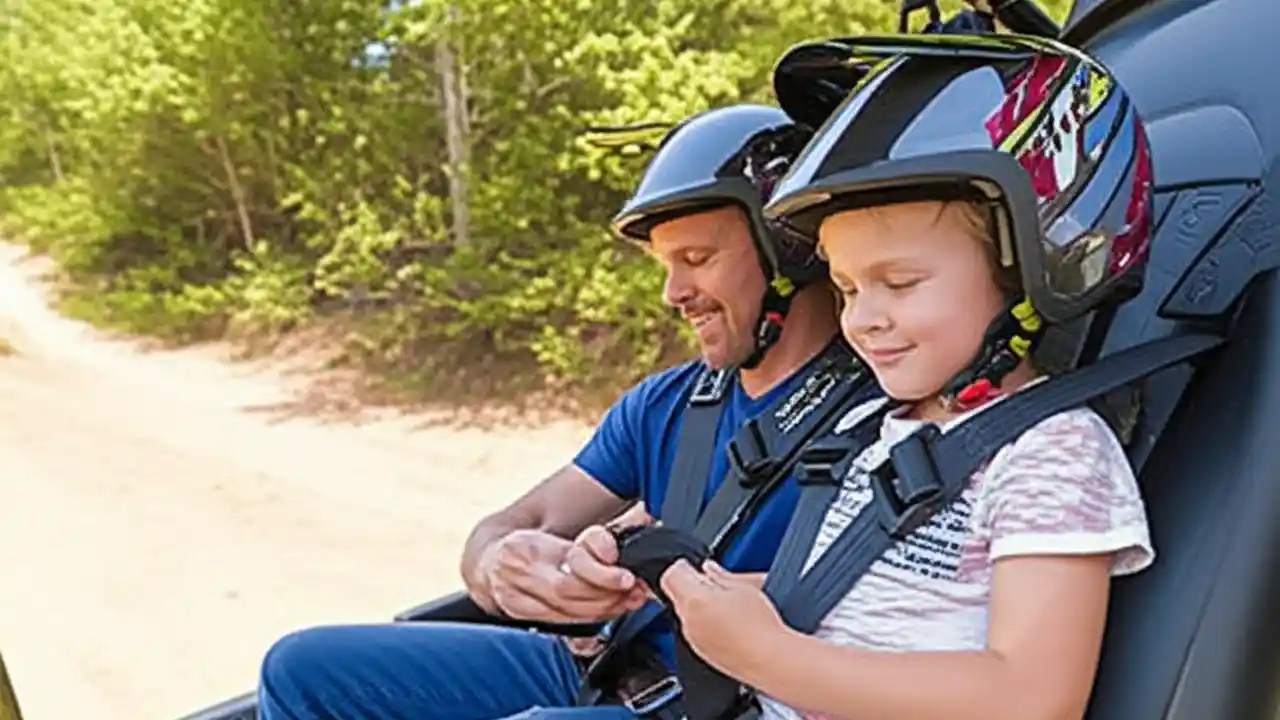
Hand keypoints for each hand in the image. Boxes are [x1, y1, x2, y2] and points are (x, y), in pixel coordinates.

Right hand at [480, 527, 647, 622]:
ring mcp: (515, 597)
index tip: (627, 578)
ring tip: (626, 600)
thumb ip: (592, 540)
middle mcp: (518, 573)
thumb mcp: (557, 526)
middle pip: (569, 593)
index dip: (602, 574)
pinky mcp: (518, 615)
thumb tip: (614, 552)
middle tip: (633, 591)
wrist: (488, 559)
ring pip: (566, 612)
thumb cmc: (530, 542)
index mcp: (529, 545)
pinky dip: (587, 619)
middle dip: (606, 595)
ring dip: (602, 609)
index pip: (570, 564)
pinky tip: (605, 610)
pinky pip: (559, 622)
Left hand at [660, 560, 786, 679]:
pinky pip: (696, 634)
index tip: (696, 569)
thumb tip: (709, 569)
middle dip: (695, 589)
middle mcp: (688, 621)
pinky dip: (707, 627)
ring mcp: (693, 640)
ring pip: (687, 616)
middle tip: (720, 588)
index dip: (684, 568)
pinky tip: (730, 627)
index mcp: (695, 600)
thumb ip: (721, 576)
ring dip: (701, 609)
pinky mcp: (702, 654)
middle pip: (679, 596)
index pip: (671, 575)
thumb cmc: (762, 627)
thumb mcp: (746, 588)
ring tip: (730, 609)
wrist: (772, 661)